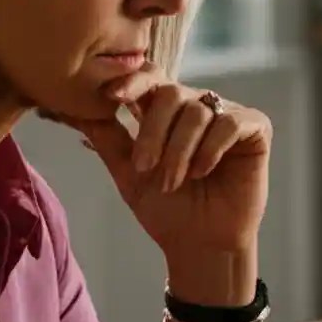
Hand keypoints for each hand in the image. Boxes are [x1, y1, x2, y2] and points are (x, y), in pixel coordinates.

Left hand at [45, 64, 271, 301]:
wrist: (201, 245)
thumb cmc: (166, 210)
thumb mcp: (127, 170)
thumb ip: (104, 134)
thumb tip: (65, 105)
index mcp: (166, 112)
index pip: (150, 76)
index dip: (133, 79)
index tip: (113, 96)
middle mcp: (197, 107)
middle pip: (170, 93)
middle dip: (154, 131)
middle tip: (145, 167)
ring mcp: (227, 116)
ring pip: (198, 110)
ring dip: (180, 149)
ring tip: (175, 181)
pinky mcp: (256, 130)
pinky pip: (230, 122)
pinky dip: (212, 148)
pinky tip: (204, 171)